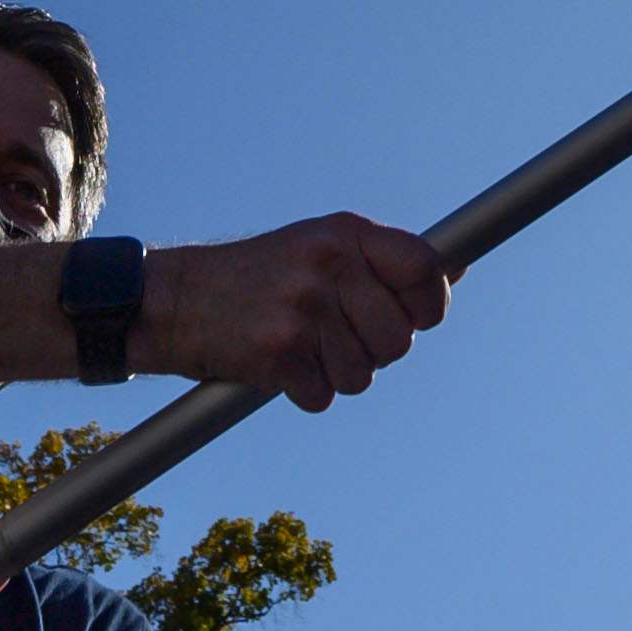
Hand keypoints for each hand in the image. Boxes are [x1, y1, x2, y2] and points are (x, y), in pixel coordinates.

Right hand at [143, 215, 452, 411]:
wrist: (176, 300)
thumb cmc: (261, 277)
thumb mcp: (322, 245)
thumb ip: (385, 260)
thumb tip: (455, 270)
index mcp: (345, 234)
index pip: (425, 270)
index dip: (432, 304)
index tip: (419, 317)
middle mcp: (328, 266)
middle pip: (400, 338)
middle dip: (377, 351)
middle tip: (341, 337)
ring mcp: (303, 309)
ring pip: (364, 375)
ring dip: (337, 374)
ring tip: (303, 347)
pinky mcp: (278, 353)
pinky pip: (324, 396)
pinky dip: (305, 392)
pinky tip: (281, 365)